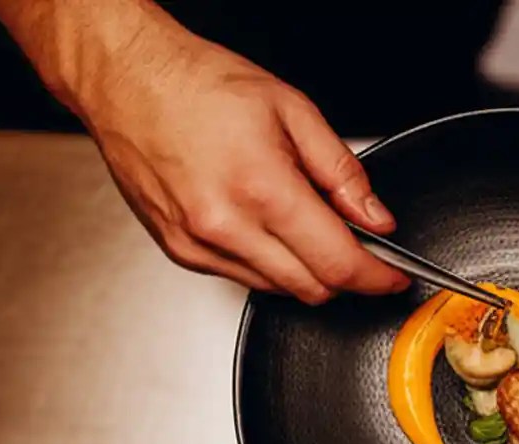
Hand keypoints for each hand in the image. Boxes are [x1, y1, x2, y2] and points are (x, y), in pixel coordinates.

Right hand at [77, 22, 407, 302]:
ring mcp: (198, 244)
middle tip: (354, 244)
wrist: (127, 79)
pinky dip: (266, 264)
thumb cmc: (199, 84)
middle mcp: (226, 226)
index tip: (392, 278)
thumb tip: (376, 218)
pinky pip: (241, 277)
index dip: (376, 277)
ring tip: (298, 218)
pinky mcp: (179, 251)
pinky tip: (262, 224)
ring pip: (277, 289)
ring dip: (304, 270)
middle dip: (343, 275)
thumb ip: (343, 173)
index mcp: (262, 188)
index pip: (338, 262)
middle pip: (311, 288)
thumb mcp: (293, 111)